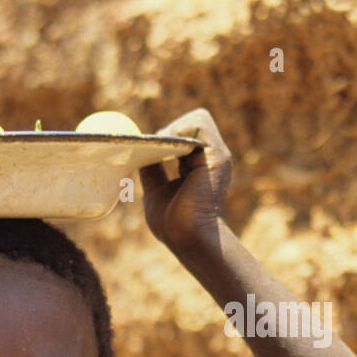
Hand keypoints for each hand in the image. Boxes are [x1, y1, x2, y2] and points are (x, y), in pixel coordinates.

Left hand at [138, 108, 231, 247]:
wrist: (188, 237)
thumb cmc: (172, 224)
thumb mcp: (155, 190)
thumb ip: (151, 169)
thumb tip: (138, 149)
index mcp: (196, 166)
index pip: (182, 137)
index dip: (164, 138)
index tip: (146, 150)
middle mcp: (209, 158)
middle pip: (189, 124)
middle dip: (167, 131)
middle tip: (150, 147)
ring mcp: (216, 155)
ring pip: (196, 118)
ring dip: (174, 129)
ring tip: (162, 150)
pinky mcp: (217, 154)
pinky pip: (199, 122)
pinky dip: (180, 128)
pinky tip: (169, 147)